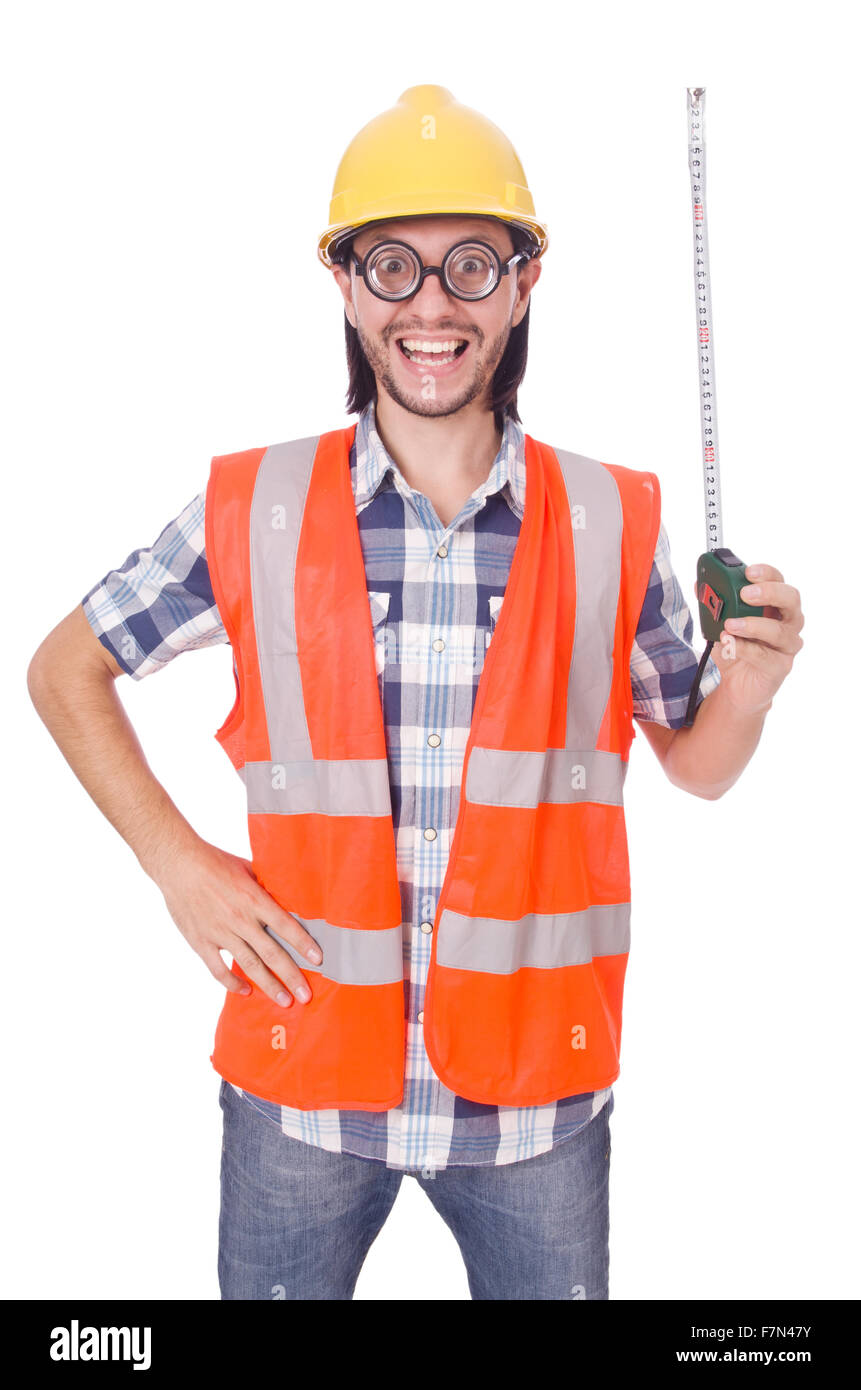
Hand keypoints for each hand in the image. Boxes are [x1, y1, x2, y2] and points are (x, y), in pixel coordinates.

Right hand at [155, 836, 322, 1007]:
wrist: (178, 864)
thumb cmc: (215, 861)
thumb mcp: (247, 869)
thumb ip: (265, 887)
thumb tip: (286, 896)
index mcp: (254, 899)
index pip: (286, 925)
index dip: (303, 944)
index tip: (318, 960)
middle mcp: (240, 919)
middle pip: (272, 953)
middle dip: (292, 976)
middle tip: (306, 995)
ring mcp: (220, 933)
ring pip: (249, 966)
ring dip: (269, 986)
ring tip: (285, 1001)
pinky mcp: (201, 942)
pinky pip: (218, 970)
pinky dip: (233, 983)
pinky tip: (246, 991)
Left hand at [715, 563, 803, 713]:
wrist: (736, 686)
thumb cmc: (735, 648)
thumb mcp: (720, 623)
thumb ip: (713, 603)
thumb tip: (700, 583)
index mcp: (776, 605)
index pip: (779, 581)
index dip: (768, 574)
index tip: (749, 571)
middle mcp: (788, 622)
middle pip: (791, 600)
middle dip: (769, 592)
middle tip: (745, 593)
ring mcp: (787, 646)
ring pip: (779, 631)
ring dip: (753, 624)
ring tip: (729, 624)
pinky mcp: (779, 667)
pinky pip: (765, 656)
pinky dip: (745, 648)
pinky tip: (729, 644)